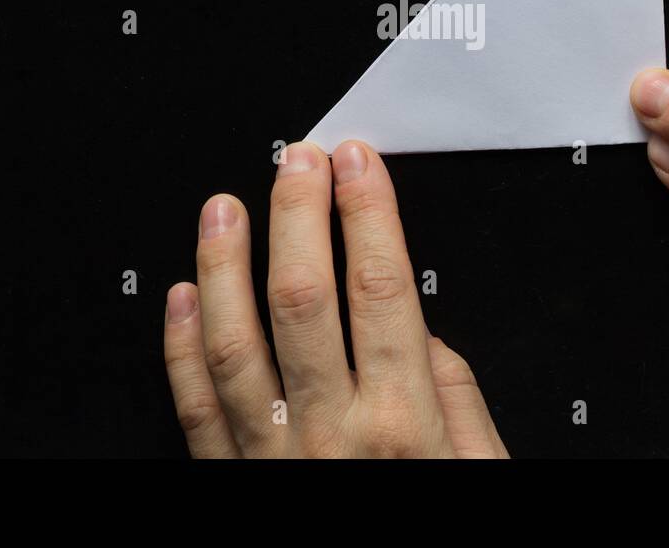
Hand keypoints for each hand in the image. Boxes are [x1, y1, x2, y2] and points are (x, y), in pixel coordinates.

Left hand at [163, 139, 507, 456]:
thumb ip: (455, 396)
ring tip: (225, 206)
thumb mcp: (488, 474)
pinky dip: (180, 347)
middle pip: (303, 297)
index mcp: (404, 426)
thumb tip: (417, 329)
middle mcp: (332, 435)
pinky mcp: (233, 486)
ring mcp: (273, 462)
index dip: (368, 211)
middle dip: (299, 213)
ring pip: (234, 342)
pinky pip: (194, 410)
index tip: (358, 161)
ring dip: (224, 265)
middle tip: (296, 157)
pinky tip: (180, 297)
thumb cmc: (445, 535)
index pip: (381, 286)